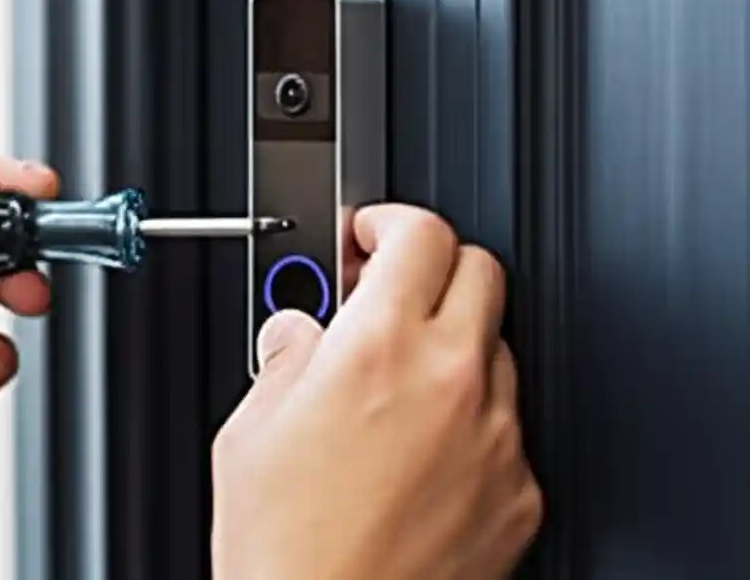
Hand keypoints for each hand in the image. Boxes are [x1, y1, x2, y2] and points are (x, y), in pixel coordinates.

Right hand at [212, 205, 541, 579]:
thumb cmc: (285, 549)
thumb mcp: (249, 431)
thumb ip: (284, 358)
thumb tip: (297, 332)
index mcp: (378, 349)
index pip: (419, 233)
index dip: (390, 221)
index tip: (371, 235)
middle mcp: (450, 381)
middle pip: (479, 269)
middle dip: (431, 267)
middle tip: (388, 292)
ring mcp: (494, 437)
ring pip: (499, 347)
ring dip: (453, 343)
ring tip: (397, 385)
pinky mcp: (519, 491)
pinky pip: (506, 425)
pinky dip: (470, 420)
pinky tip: (420, 452)